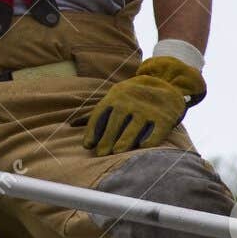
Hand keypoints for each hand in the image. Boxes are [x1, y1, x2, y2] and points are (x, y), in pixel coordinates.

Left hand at [74, 56, 205, 154]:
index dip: (93, 130)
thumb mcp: (114, 98)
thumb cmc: (132, 97)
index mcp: (115, 97)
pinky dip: (150, 139)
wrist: (165, 83)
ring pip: (135, 126)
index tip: (87, 145)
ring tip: (117, 152)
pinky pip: (156, 130)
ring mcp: (148, 109)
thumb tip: (71, 124)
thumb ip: (96, 113)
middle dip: (107, 138)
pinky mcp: (164, 117)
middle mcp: (130, 102)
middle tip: (101, 154)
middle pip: (116, 121)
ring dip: (126, 139)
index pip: (101, 114)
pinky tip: (142, 147)